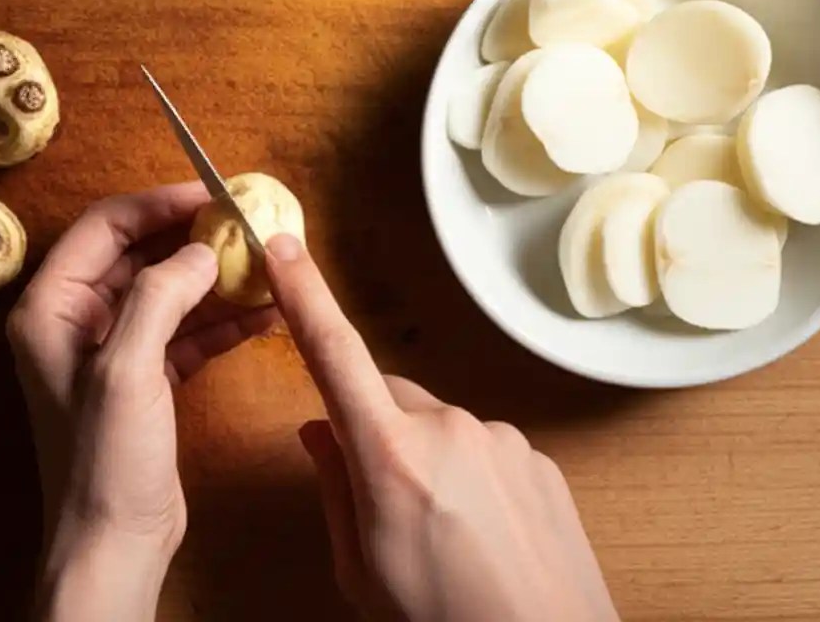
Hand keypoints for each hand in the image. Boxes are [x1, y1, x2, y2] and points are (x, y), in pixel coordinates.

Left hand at [7, 182, 278, 621]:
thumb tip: (202, 248)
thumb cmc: (104, 461)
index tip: (211, 193)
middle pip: (137, 255)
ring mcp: (111, 352)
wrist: (114, 543)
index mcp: (50, 308)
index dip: (157, 204)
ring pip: (167, 293)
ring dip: (213, 278)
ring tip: (264, 262)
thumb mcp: (126, 369)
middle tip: (244, 222)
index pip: (103, 227)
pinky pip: (186, 333)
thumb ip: (159, 297)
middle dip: (191, 237)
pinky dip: (222, 321)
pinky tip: (265, 312)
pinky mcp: (145, 380)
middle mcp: (75, 322)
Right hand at [265, 234, 619, 621]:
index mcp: (390, 458)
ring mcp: (502, 440)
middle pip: (387, 398)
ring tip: (439, 533)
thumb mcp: (360, 570)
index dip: (304, 296)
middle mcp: (450, 430)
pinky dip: (470, 477)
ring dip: (425, 460)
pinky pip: (484, 449)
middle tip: (378, 502)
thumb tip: (320, 433)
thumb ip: (334, 489)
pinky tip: (479, 534)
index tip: (283, 248)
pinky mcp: (537, 458)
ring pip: (438, 427)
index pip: (334, 356)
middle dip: (371, 430)